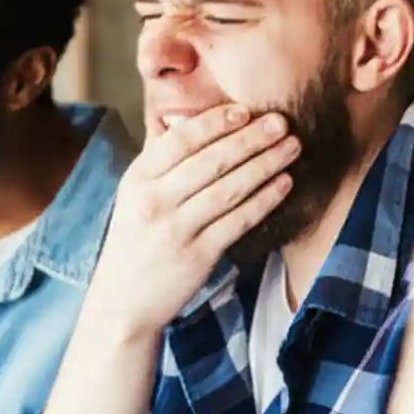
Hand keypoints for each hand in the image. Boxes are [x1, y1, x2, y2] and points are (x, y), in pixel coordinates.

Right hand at [86, 104, 298, 338]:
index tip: (244, 110)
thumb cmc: (135, 239)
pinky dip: (264, 200)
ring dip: (265, 165)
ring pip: (229, 189)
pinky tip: (284, 184)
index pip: (181, 140)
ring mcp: (176, 230)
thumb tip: (188, 118)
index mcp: (138, 178)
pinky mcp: (197, 257)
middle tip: (281, 122)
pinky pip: (238, 222)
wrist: (122, 302)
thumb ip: (160, 159)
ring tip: (292, 147)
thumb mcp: (134, 195)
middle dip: (251, 138)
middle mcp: (155, 201)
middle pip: (211, 161)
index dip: (215, 122)